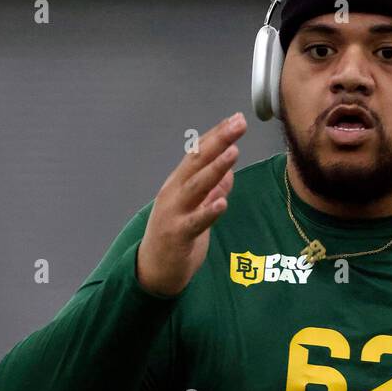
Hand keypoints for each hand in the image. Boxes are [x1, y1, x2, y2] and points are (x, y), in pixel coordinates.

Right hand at [136, 111, 246, 296]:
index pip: (198, 153)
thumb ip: (211, 191)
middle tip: (238, 123)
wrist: (154, 272)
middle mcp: (174, 193)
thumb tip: (229, 171)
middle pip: (197, 162)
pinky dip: (209, 211)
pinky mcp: (178, 236)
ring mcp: (174, 213)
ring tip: (233, 152)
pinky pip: (195, 222)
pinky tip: (222, 202)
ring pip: (196, 186)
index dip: (217, 135)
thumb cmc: (176, 239)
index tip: (237, 118)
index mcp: (178, 184)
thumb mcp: (196, 210)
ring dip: (215, 168)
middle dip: (218, 141)